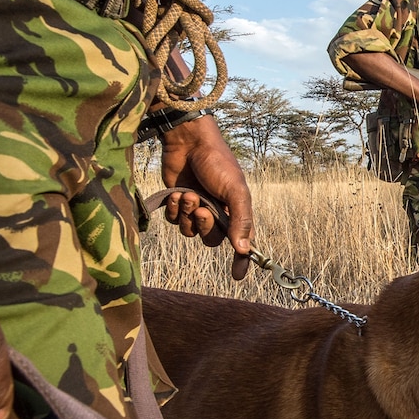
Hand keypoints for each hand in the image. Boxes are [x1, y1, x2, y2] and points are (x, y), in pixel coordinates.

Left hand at [159, 114, 254, 279]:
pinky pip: (175, 222)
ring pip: (190, 232)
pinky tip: (176, 195)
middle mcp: (217, 212)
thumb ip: (240, 220)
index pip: (241, 242)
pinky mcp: (178, 203)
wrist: (188, 142)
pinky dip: (174, 211)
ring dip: (187, 216)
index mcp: (236, 211)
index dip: (241, 260)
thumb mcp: (235, 191)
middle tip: (200, 207)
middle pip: (211, 238)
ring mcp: (196, 209)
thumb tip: (244, 249)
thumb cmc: (217, 163)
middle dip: (204, 225)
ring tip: (186, 195)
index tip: (238, 276)